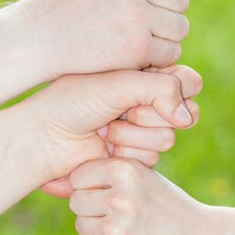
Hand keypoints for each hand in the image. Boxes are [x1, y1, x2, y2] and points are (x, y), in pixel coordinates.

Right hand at [19, 0, 189, 78]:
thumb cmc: (68, 5)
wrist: (36, 38)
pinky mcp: (136, 46)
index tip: (148, 4)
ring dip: (164, 39)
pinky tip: (133, 58)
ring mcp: (135, 12)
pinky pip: (170, 53)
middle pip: (181, 0)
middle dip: (165, 16)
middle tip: (138, 29)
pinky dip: (156, 59)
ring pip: (180, 28)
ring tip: (135, 42)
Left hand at [30, 66, 201, 194]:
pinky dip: (126, 154)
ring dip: (132, 136)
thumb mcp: (119, 83)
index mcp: (146, 75)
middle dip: (145, 114)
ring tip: (104, 130)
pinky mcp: (133, 158)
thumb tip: (188, 117)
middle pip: (181, 114)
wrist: (45, 137)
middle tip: (115, 112)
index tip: (139, 88)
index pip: (186, 82)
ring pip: (166, 138)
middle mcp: (147, 102)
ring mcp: (141, 131)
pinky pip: (151, 159)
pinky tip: (103, 148)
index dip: (172, 90)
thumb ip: (161, 89)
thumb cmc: (74, 101)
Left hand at [70, 157, 205, 234]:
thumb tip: (57, 180)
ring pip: (80, 225)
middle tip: (120, 215)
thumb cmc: (167, 206)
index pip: (79, 176)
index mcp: (126, 169)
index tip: (110, 194)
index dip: (92, 186)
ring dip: (95, 230)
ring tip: (125, 231)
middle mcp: (119, 196)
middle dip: (92, 208)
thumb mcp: (143, 176)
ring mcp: (115, 227)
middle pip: (76, 201)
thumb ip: (108, 173)